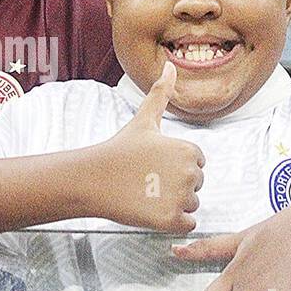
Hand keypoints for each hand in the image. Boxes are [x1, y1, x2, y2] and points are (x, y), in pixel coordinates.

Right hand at [89, 61, 204, 232]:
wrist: (93, 179)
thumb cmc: (119, 150)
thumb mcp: (144, 121)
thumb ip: (162, 93)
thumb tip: (169, 65)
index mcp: (189, 149)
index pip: (197, 163)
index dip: (175, 166)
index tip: (153, 164)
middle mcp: (190, 173)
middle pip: (196, 185)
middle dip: (174, 186)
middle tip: (147, 180)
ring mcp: (180, 198)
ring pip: (191, 206)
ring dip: (172, 205)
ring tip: (146, 194)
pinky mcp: (171, 220)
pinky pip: (187, 225)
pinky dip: (172, 222)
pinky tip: (151, 210)